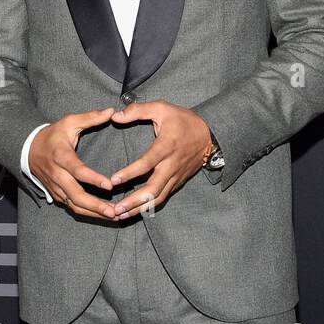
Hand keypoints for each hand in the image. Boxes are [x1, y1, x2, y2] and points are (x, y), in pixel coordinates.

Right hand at [29, 108, 119, 220]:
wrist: (27, 148)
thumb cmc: (53, 134)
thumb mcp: (69, 122)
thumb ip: (91, 117)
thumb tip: (112, 111)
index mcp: (61, 156)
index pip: (78, 170)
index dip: (93, 179)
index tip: (110, 186)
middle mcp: (57, 174)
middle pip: (75, 195)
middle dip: (96, 206)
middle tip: (115, 212)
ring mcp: (55, 187)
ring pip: (73, 205)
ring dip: (93, 213)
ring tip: (113, 217)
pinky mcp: (55, 194)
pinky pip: (71, 207)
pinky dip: (87, 213)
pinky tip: (102, 215)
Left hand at [108, 100, 212, 219]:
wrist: (210, 134)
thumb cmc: (183, 120)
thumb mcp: (162, 107)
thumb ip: (138, 110)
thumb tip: (115, 116)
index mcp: (166, 146)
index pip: (147, 163)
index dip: (130, 173)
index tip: (113, 181)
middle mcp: (172, 164)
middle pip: (153, 189)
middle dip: (134, 201)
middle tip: (116, 209)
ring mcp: (176, 176)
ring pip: (158, 197)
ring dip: (139, 208)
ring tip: (120, 215)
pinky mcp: (178, 182)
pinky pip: (163, 197)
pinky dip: (148, 206)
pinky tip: (134, 211)